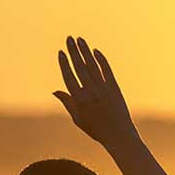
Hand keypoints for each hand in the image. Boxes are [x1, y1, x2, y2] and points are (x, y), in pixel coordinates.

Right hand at [54, 35, 140, 149]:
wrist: (119, 136)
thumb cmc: (96, 129)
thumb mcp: (78, 118)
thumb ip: (68, 102)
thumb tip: (55, 90)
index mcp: (79, 100)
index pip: (69, 77)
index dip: (64, 63)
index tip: (61, 52)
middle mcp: (91, 92)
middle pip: (80, 67)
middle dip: (73, 51)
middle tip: (69, 38)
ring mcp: (103, 89)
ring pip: (92, 66)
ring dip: (85, 51)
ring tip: (79, 39)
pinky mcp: (115, 88)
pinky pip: (106, 70)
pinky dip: (101, 60)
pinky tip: (95, 51)